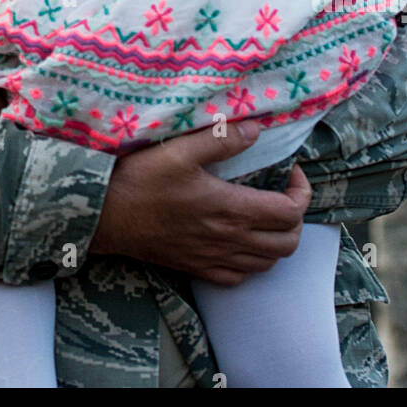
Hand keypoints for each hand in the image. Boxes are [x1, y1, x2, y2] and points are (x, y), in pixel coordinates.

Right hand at [90, 123, 311, 285]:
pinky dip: (251, 262)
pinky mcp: (196, 269)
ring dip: (277, 240)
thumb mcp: (180, 150)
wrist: (105, 217)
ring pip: (267, 264)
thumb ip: (221, 140)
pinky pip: (239, 277)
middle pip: (288, 243)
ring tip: (265, 215)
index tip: (291, 172)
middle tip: (282, 194)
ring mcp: (213, 259)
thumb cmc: (140, 180)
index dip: (302, 192)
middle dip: (296, 218)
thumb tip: (257, 129)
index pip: (290, 212)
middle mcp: (228, 240)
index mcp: (231, 210)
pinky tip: (240, 242)